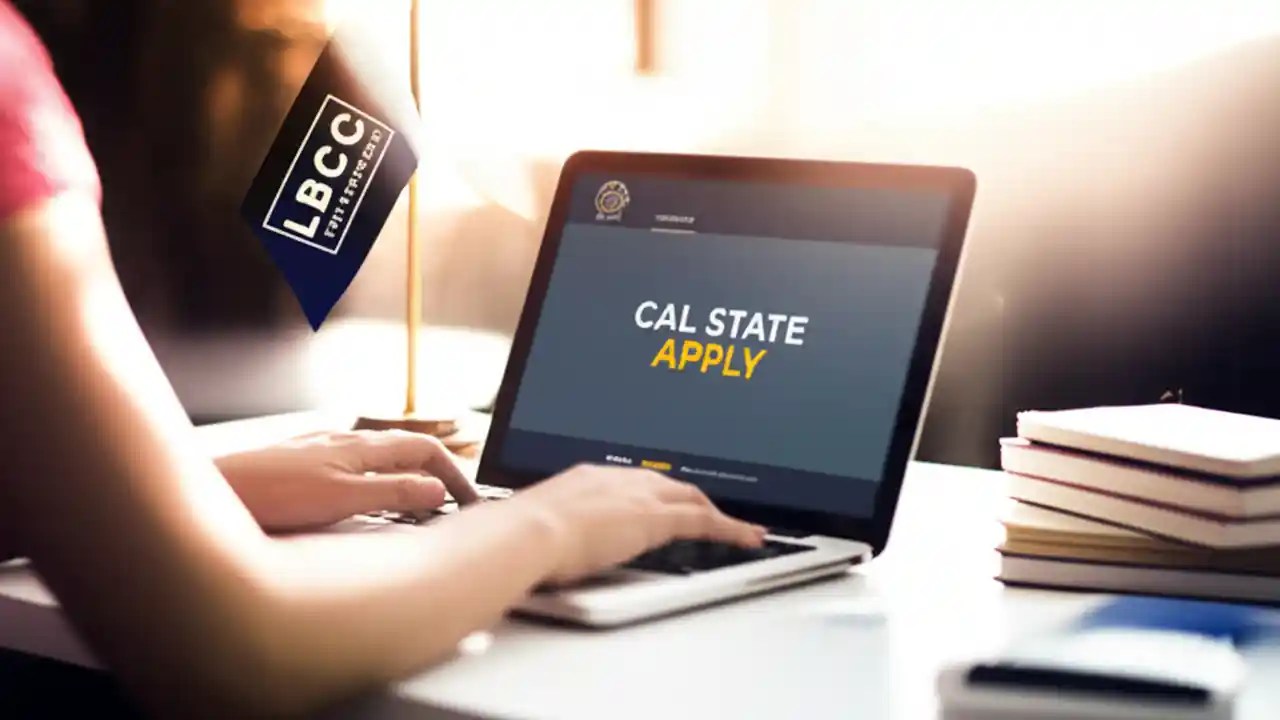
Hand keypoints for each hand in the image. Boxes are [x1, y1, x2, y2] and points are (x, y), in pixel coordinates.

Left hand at [216, 430, 478, 531]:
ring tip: (422, 502)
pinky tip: (368, 497)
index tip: (470, 499)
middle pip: (406, 448)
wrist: (211, 489)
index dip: (454, 471)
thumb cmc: (270, 495)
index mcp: (360, 447)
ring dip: (410, 474)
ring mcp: (323, 449)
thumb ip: (391, 492)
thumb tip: (438, 489)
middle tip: (457, 501)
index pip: (425, 448)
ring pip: (381, 456)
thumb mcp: (340, 499)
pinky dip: (380, 479)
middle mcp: (345, 441)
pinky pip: (358, 464)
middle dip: (438, 471)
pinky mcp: (303, 462)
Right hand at [504, 464, 766, 584]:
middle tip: (710, 513)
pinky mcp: (655, 518)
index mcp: (587, 478)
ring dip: (716, 513)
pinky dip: (730, 528)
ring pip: (691, 498)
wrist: (525, 534)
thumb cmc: (517, 538)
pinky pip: (704, 521)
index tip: (661, 504)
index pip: (633, 483)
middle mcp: (617, 479)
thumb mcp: (536, 531)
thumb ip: (550, 535)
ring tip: (737, 529)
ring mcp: (638, 495)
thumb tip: (540, 550)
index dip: (654, 494)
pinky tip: (746, 538)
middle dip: (692, 498)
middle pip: (669, 484)